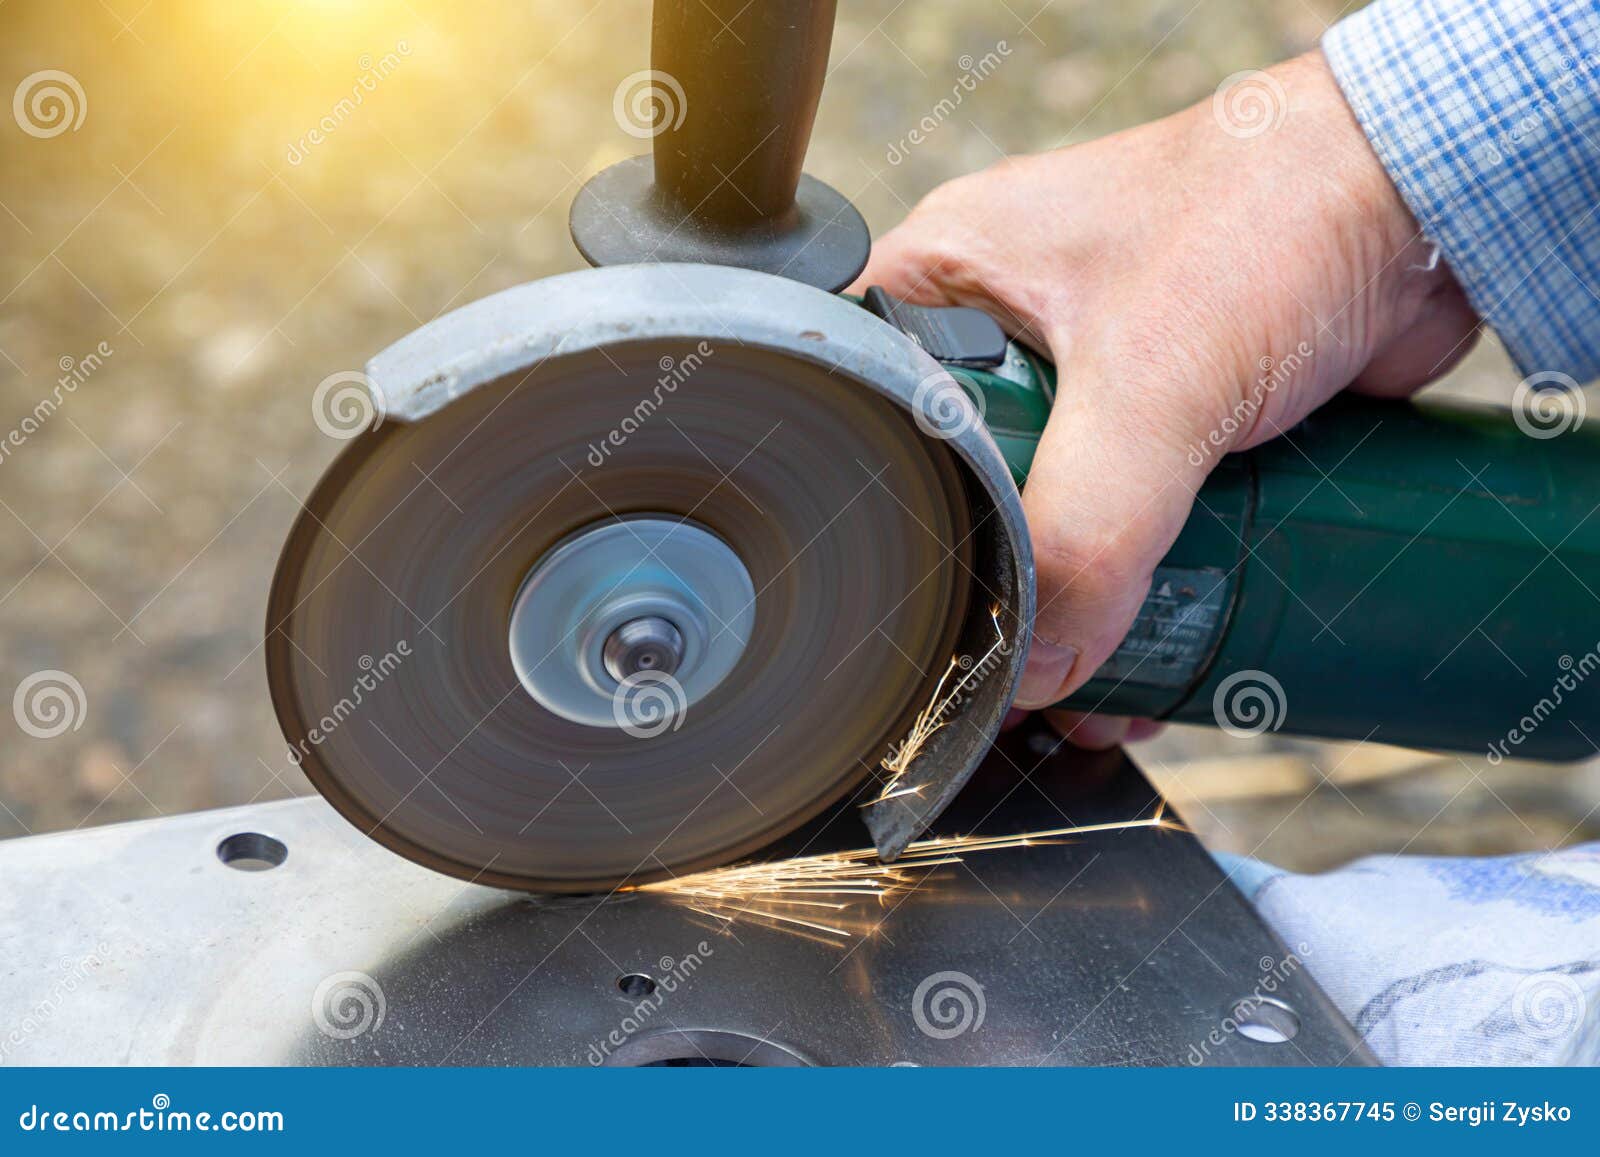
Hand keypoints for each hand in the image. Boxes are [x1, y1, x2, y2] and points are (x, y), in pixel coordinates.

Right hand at [852, 50, 1477, 739]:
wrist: (1426, 197)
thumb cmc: (1273, 216)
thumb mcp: (1150, 381)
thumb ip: (1083, 528)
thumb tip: (1039, 666)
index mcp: (946, 282)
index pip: (869, 423)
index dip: (888, 525)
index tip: (914, 622)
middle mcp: (1005, 329)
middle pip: (962, 491)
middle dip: (994, 592)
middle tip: (1007, 681)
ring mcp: (1094, 377)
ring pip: (1050, 520)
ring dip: (1072, 613)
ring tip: (1087, 702)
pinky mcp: (1171, 417)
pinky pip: (1128, 526)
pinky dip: (1136, 595)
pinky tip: (1150, 661)